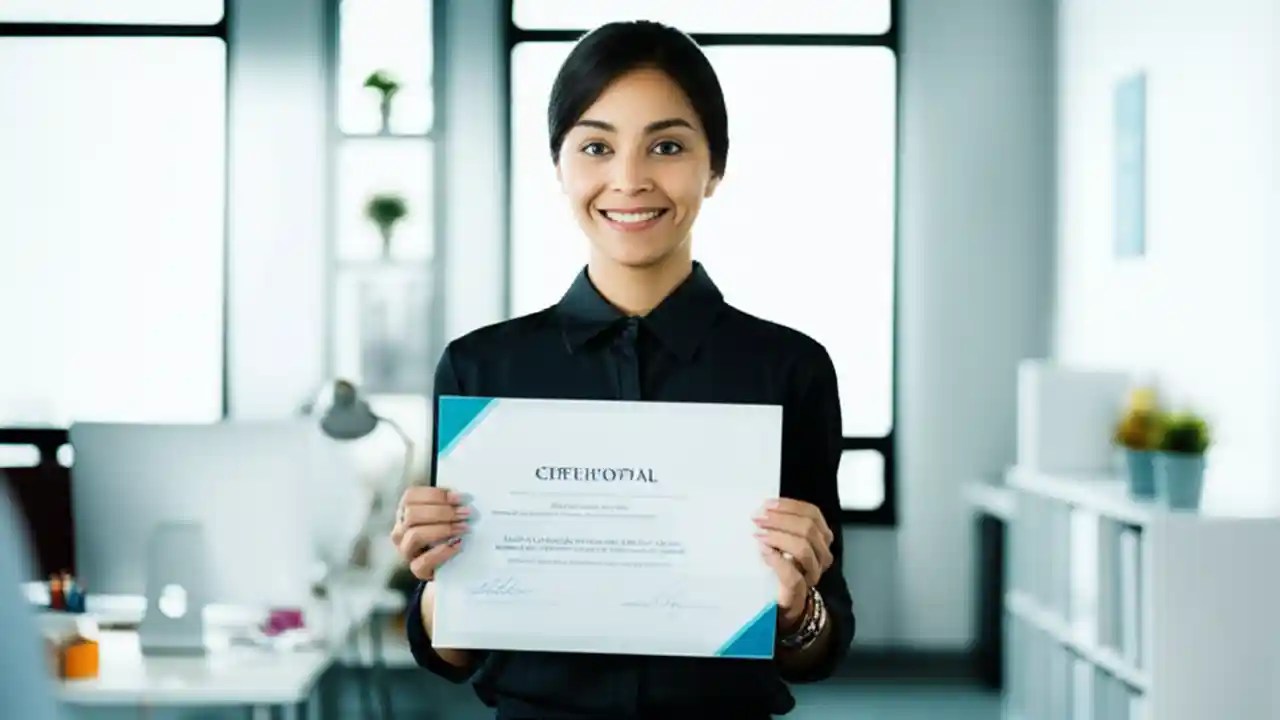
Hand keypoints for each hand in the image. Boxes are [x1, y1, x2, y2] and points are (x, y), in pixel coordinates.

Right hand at [389, 486, 469, 580]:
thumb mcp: (447, 515)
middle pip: (412, 515)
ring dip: (442, 529)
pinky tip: (457, 545)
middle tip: (465, 513)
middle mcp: (401, 530)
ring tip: (463, 528)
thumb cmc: (450, 533)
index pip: (411, 496)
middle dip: (441, 512)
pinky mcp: (416, 570)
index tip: (459, 497)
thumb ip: (449, 504)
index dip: (435, 495)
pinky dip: (441, 552)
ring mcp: (406, 551)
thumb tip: (462, 497)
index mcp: (406, 511)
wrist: (454, 564)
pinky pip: (421, 562)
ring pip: (414, 536)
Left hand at [754, 498, 834, 630]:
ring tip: (758, 534)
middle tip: (759, 519)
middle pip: (808, 529)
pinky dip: (776, 560)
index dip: (790, 506)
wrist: (781, 607)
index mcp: (819, 539)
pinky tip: (763, 552)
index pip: (813, 514)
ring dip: (778, 537)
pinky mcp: (798, 594)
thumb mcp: (782, 544)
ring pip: (804, 549)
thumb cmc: (779, 570)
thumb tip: (763, 509)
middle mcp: (821, 556)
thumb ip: (779, 526)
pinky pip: (793, 575)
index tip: (767, 505)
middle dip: (781, 520)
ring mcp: (811, 575)